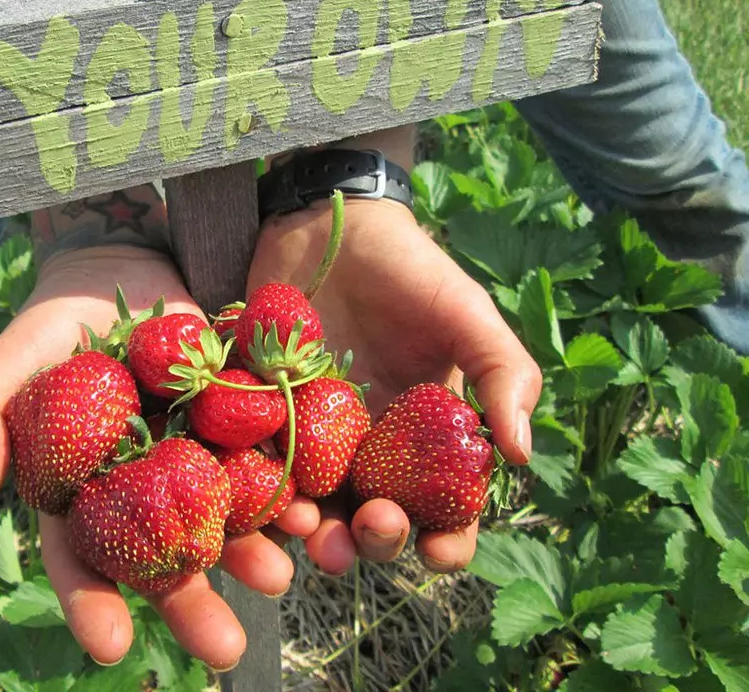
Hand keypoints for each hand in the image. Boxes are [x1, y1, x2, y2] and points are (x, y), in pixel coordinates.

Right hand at [0, 246, 319, 669]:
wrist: (124, 264)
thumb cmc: (56, 319)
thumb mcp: (14, 359)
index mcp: (84, 490)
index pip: (82, 556)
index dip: (93, 602)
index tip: (111, 647)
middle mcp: (143, 488)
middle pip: (164, 557)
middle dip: (192, 603)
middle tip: (225, 650)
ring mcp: (195, 457)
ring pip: (224, 520)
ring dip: (253, 553)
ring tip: (280, 577)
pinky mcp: (240, 421)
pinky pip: (267, 461)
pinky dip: (288, 488)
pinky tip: (310, 512)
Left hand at [248, 199, 541, 573]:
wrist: (328, 228)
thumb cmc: (409, 273)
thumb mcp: (467, 315)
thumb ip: (501, 374)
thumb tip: (520, 454)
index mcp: (424, 441)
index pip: (441, 512)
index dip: (444, 542)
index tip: (437, 550)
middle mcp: (369, 453)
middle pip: (371, 523)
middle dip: (372, 542)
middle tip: (369, 526)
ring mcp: (312, 440)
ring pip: (311, 510)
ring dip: (311, 531)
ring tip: (307, 523)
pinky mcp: (261, 419)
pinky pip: (256, 468)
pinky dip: (257, 489)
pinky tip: (259, 493)